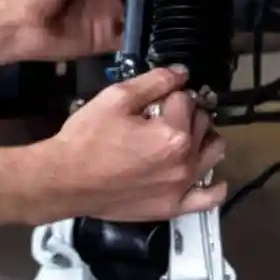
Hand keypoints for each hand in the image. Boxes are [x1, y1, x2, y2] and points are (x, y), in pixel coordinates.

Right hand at [31, 64, 227, 222]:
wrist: (64, 181)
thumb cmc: (87, 139)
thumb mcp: (115, 98)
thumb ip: (154, 81)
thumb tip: (182, 73)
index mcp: (173, 133)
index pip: (187, 98)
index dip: (170, 93)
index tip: (153, 98)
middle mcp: (185, 161)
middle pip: (203, 122)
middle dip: (186, 112)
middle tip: (161, 115)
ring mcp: (182, 187)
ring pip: (214, 152)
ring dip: (203, 138)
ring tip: (180, 137)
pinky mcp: (174, 207)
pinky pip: (210, 198)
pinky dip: (214, 185)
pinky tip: (202, 172)